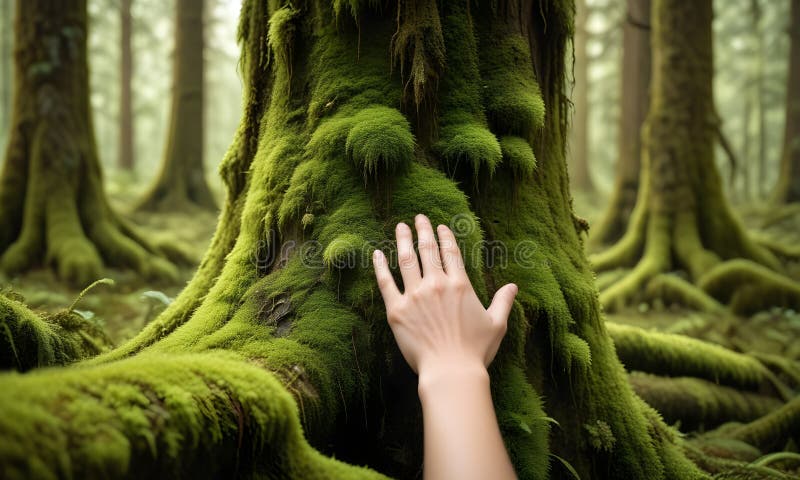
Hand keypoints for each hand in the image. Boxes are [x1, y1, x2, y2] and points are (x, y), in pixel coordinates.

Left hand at [372, 214, 517, 379]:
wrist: (451, 371)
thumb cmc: (475, 351)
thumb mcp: (497, 324)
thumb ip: (503, 302)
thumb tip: (513, 286)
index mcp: (460, 285)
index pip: (451, 252)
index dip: (445, 236)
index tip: (440, 226)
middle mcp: (436, 284)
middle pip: (428, 249)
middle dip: (423, 230)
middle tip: (418, 217)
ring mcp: (414, 296)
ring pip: (406, 259)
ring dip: (403, 240)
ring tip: (400, 227)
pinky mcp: (396, 310)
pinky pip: (385, 283)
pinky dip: (380, 266)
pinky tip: (377, 254)